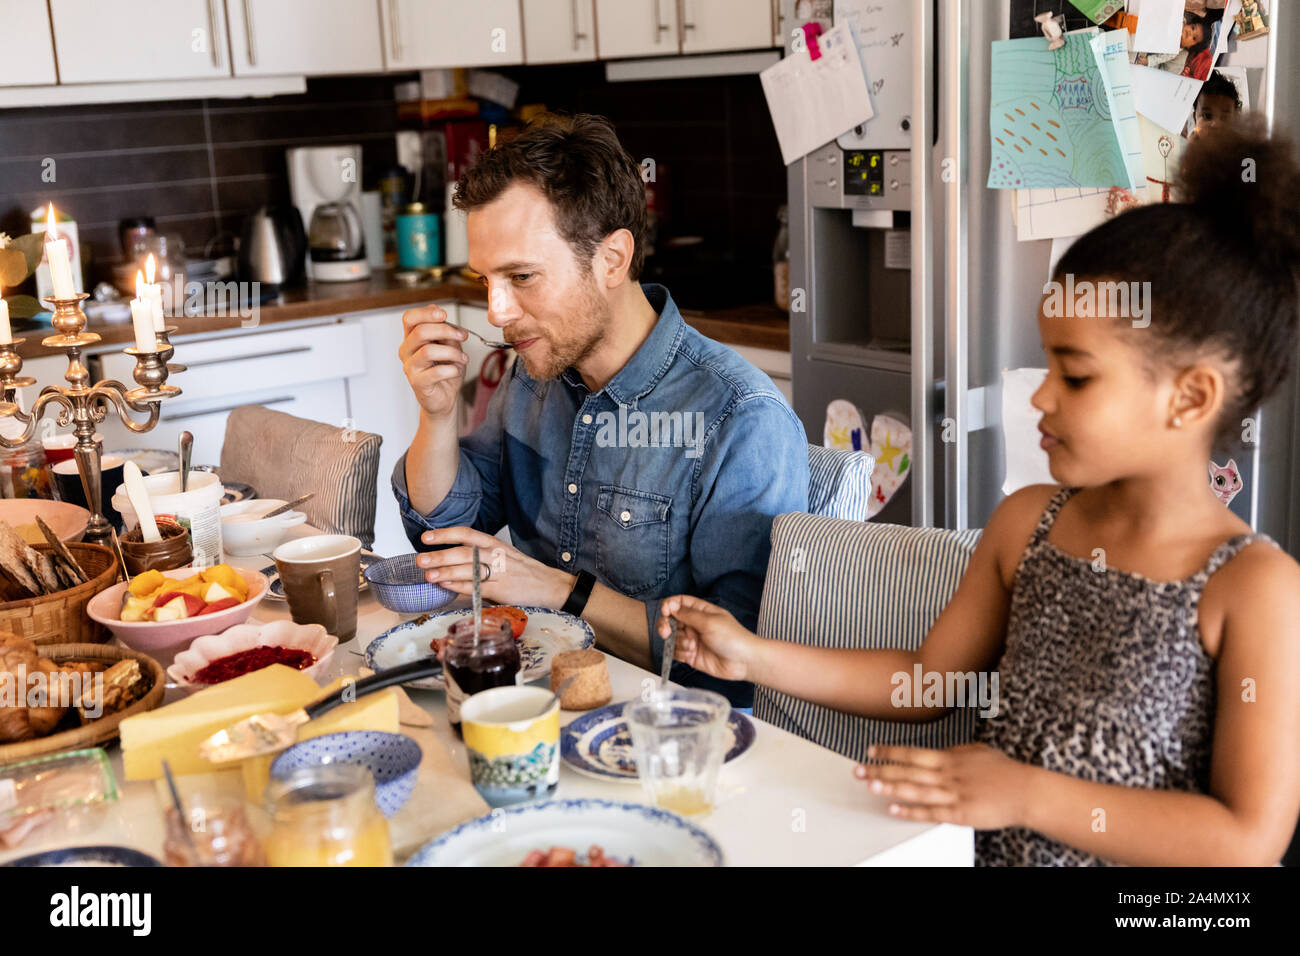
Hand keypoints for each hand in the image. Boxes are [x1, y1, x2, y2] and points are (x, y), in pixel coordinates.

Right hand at [398, 304, 469, 418]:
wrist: (443, 397)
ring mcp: (410, 367)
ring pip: (428, 351)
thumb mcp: (449, 347)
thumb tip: (444, 318)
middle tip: (462, 335)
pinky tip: (456, 370)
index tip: (444, 315)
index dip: (426, 313)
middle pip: (420, 332)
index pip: (409, 318)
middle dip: (446, 330)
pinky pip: (436, 372)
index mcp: (412, 338)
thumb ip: (445, 333)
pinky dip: (452, 369)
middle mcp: (407, 351)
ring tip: (463, 358)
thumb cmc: (444, 371)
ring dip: (452, 352)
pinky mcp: (417, 383)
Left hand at [418, 527, 575, 608]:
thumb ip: (481, 554)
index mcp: (496, 544)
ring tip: (428, 575)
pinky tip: (445, 585)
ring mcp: (500, 573)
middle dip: (440, 556)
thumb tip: (451, 557)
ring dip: (446, 572)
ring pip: (469, 570)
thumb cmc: (525, 571)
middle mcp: (497, 555)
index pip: (467, 534)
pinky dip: (459, 586)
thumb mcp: (504, 554)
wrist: (550, 586)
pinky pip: (476, 587)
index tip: (426, 537)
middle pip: (464, 553)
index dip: (445, 535)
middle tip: (421, 559)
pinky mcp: (502, 590)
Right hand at [656, 595, 759, 683]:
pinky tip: (690, 654)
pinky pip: (676, 653)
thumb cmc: (733, 638)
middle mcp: (694, 624)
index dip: (669, 606)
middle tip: (666, 633)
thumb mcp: (709, 622)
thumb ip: (688, 614)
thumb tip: (670, 605)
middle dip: (665, 626)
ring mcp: (692, 640)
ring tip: (692, 646)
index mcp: (701, 611)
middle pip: (670, 620)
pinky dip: (679, 653)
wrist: (743, 662)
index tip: (666, 612)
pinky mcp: (691, 655)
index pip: (678, 603)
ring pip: (672, 638)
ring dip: (678, 642)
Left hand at [853, 743, 1029, 829]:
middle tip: (857, 769)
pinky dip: (911, 811)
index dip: (889, 752)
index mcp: (950, 758)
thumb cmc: (1005, 772)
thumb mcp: (976, 752)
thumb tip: (940, 751)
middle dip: (880, 769)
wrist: (1027, 791)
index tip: (870, 751)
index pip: (912, 753)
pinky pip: (930, 812)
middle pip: (907, 771)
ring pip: (915, 790)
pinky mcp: (960, 813)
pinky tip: (894, 809)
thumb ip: (955, 752)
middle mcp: (947, 774)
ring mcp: (953, 793)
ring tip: (869, 785)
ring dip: (890, 787)